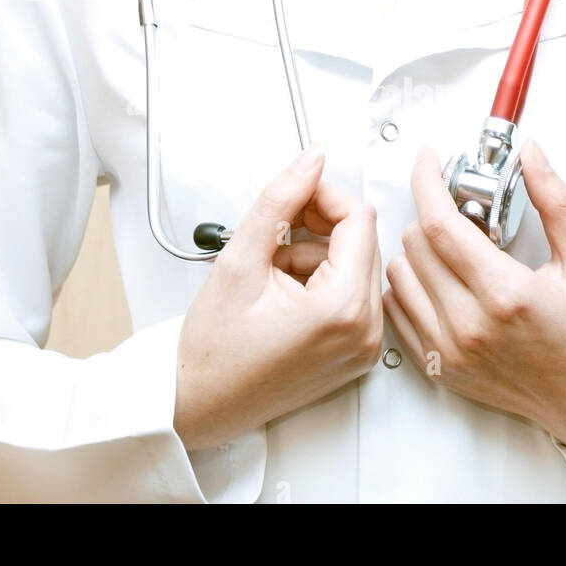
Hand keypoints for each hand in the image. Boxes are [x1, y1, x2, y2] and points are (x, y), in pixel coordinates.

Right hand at [174, 144, 382, 450]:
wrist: (200, 405)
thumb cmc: (212, 352)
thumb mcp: (240, 261)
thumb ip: (279, 201)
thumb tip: (310, 160)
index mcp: (342, 309)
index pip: (359, 219)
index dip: (325, 195)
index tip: (295, 194)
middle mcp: (365, 331)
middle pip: (364, 241)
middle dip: (321, 226)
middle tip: (276, 230)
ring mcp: (365, 346)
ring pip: (358, 265)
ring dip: (318, 254)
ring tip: (272, 270)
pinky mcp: (357, 352)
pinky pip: (355, 295)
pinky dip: (324, 280)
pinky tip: (285, 290)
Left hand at [383, 142, 565, 460]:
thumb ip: (554, 200)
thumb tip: (531, 153)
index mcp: (506, 294)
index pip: (440, 225)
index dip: (426, 183)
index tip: (427, 160)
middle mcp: (470, 326)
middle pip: (414, 245)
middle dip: (432, 215)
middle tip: (461, 212)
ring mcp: (450, 351)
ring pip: (398, 277)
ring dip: (417, 252)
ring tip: (453, 250)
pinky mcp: (440, 369)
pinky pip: (398, 313)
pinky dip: (411, 288)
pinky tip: (442, 282)